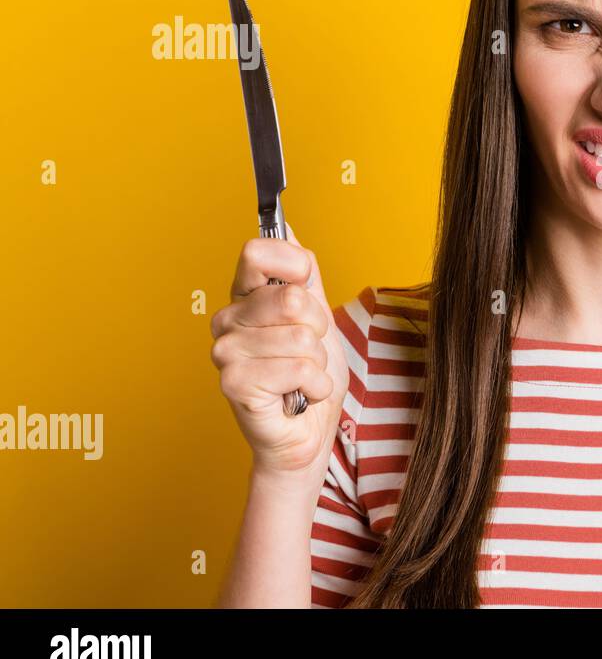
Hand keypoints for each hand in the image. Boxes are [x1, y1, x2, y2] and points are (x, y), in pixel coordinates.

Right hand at [210, 225, 348, 481]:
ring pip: (301, 337)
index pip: (258, 251)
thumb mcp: (317, 316)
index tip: (306, 290)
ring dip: (318, 363)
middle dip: (318, 328)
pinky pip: (298, 369)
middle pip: (292, 298)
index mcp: (245, 298)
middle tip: (308, 351)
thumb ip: (303, 273)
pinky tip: (300, 395)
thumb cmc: (309, 377)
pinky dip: (315, 385)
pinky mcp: (233, 384)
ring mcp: (226, 352)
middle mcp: (228, 321)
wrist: (308, 433)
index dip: (295, 267)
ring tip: (302, 377)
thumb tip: (286, 225)